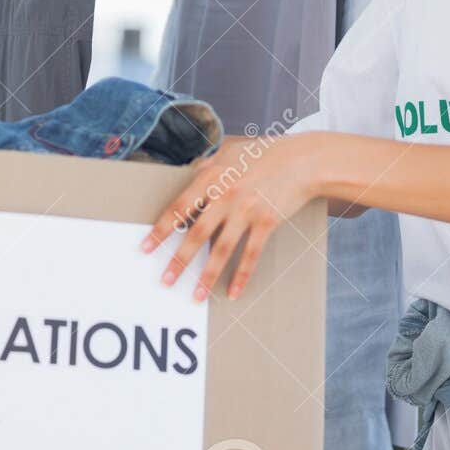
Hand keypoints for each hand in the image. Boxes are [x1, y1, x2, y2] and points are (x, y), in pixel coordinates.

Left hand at [139, 134, 317, 300]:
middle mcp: (226, 195)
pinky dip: (241, 275)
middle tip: (165, 280)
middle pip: (196, 234)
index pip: (179, 208)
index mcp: (211, 177)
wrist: (302, 160)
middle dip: (179, 260)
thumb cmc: (264, 154)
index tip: (146, 248)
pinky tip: (232, 292)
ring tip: (195, 296)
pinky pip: (250, 254)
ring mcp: (246, 210)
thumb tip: (189, 175)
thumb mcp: (229, 153)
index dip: (161, 230)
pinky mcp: (266, 222)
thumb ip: (207, 167)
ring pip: (221, 249)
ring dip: (207, 276)